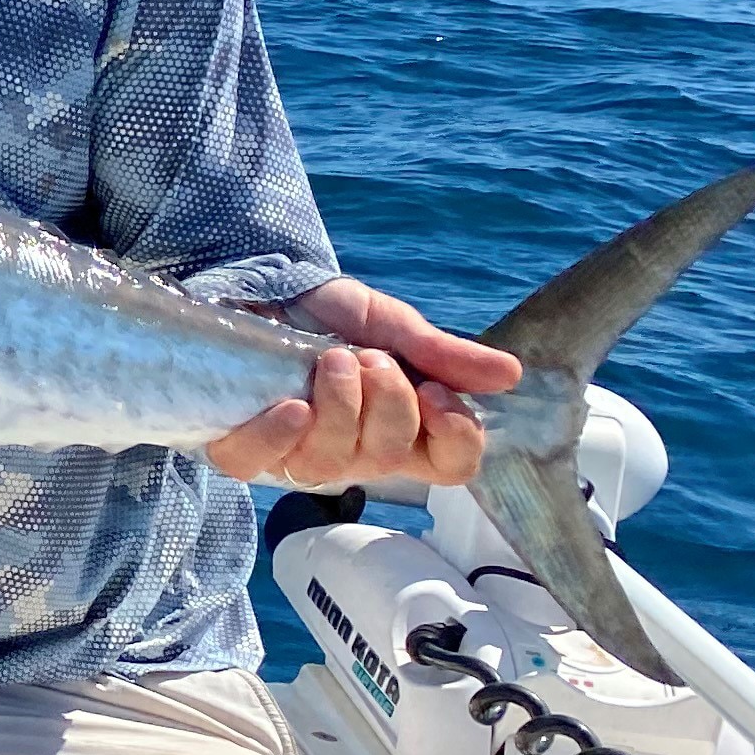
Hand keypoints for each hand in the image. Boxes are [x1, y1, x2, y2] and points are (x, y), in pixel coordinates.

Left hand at [207, 276, 521, 489]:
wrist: (262, 289)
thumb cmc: (331, 317)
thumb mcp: (392, 326)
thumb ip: (443, 354)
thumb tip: (510, 375)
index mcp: (404, 427)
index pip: (450, 465)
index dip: (454, 439)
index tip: (436, 393)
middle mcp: (356, 451)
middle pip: (390, 459)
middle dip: (387, 404)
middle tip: (369, 358)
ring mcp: (298, 454)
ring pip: (330, 465)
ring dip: (339, 408)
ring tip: (332, 361)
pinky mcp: (244, 448)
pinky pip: (259, 465)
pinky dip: (280, 436)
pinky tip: (291, 406)